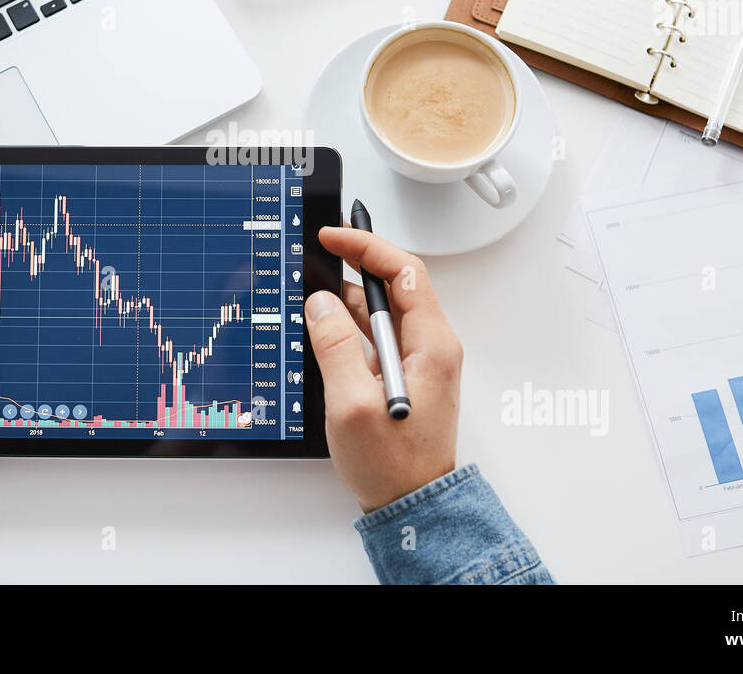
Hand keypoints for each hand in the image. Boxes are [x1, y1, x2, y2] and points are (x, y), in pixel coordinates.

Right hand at [304, 226, 461, 512]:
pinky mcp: (404, 377)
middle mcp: (430, 346)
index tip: (333, 236)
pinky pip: (377, 337)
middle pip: (395, 286)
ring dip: (349, 297)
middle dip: (355, 264)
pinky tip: (324, 327)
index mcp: (431, 344)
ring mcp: (418, 362)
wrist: (412, 506)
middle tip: (319, 251)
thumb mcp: (353, 404)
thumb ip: (335, 347)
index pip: (403, 272)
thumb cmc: (394, 465)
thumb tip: (321, 304)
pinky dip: (350, 325)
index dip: (367, 246)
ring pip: (383, 311)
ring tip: (312, 288)